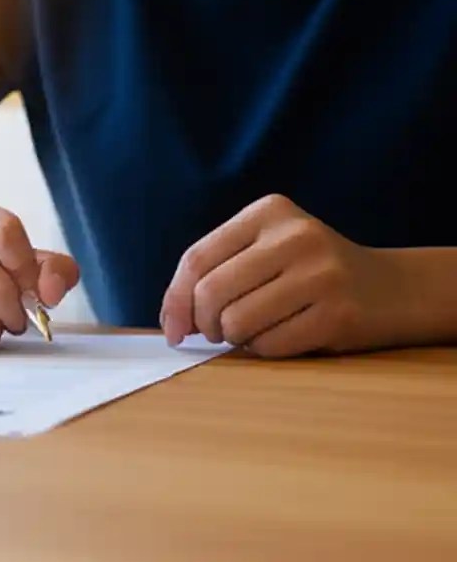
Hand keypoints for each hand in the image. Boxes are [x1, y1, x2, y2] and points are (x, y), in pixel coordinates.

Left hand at [161, 194, 399, 357]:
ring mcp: (321, 273)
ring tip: (257, 329)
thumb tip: (172, 320)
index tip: (174, 329)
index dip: (175, 300)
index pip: (196, 259)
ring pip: (236, 322)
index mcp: (269, 211)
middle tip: (218, 331)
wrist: (390, 289)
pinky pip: (269, 345)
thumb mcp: (264, 251)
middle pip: (211, 293)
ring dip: (236, 338)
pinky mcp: (338, 313)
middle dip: (205, 323)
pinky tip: (285, 335)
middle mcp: (296, 235)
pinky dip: (265, 349)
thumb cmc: (307, 273)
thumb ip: (215, 273)